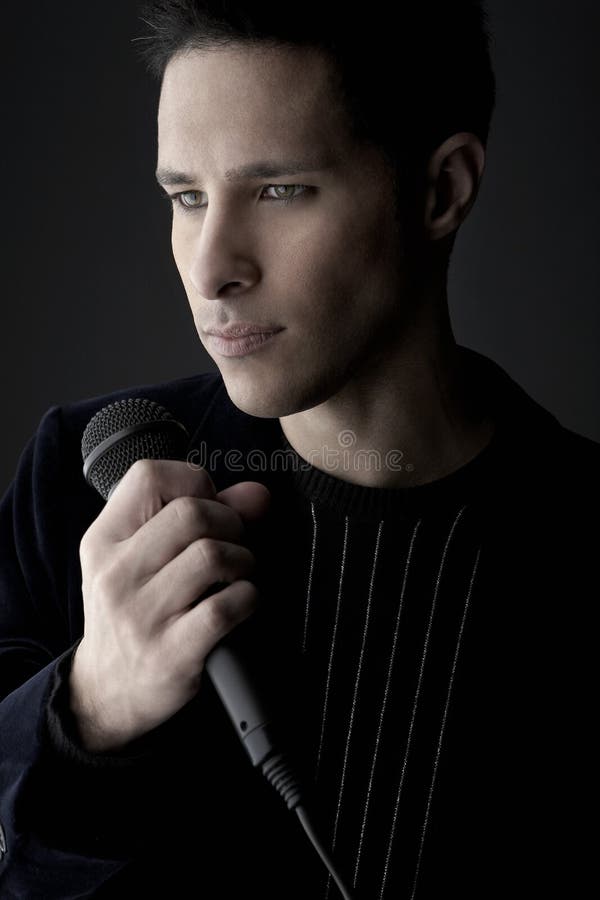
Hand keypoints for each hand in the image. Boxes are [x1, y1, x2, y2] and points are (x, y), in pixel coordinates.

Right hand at [69, 459, 270, 751]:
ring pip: (213, 555)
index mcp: (104, 541)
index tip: (207, 504)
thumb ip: (200, 515)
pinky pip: (227, 605)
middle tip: (233, 543)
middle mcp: (117, 574)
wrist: (108, 691)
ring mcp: (142, 615)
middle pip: (192, 513)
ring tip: (237, 573)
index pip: (149, 476)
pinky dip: (248, 598)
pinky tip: (240, 603)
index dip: (194, 482)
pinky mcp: (172, 652)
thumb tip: (257, 494)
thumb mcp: (143, 558)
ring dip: (243, 559)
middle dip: (230, 523)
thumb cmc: (134, 612)